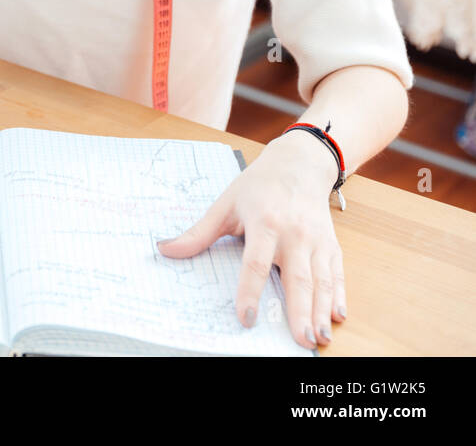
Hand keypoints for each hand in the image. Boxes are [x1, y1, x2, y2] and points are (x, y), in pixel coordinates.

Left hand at [155, 129, 345, 349]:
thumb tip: (165, 249)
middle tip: (302, 342)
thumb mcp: (225, 204)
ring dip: (321, 311)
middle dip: (300, 312)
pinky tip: (338, 316)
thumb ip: (198, 232)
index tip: (246, 317)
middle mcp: (295, 233)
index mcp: (265, 222)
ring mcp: (317, 240)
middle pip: (297, 278)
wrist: (299, 163)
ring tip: (319, 338)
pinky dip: (338, 296)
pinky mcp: (331, 244)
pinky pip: (337, 274)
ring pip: (321, 281)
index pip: (256, 263)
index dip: (250, 291)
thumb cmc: (259, 185)